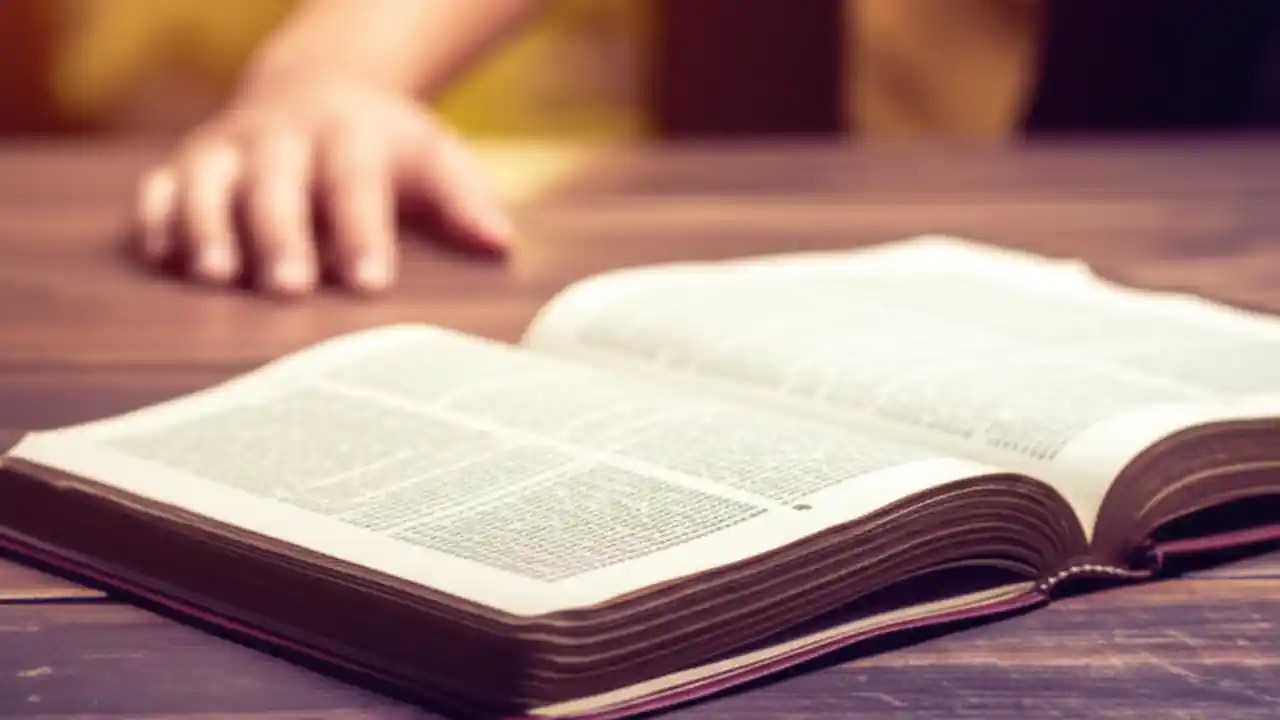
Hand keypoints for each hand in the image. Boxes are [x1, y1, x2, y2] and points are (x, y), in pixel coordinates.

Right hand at [133, 80, 513, 295]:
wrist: (316, 87)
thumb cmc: (383, 144)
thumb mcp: (433, 156)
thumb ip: (463, 199)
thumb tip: (500, 243)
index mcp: (349, 133)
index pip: (355, 181)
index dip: (361, 231)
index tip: (372, 282)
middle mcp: (282, 135)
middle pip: (276, 181)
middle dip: (282, 234)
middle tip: (291, 288)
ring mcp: (229, 147)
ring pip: (208, 180)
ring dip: (207, 226)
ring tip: (217, 276)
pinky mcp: (188, 162)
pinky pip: (161, 187)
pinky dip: (158, 219)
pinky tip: (164, 259)